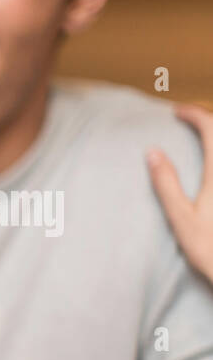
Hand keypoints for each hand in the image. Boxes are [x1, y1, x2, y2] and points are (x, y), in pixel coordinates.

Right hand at [148, 104, 212, 283]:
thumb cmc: (212, 249)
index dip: (194, 114)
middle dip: (208, 121)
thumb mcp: (182, 218)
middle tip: (190, 120)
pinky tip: (209, 169)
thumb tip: (152, 152)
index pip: (211, 127)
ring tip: (203, 140)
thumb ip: (166, 183)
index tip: (177, 111)